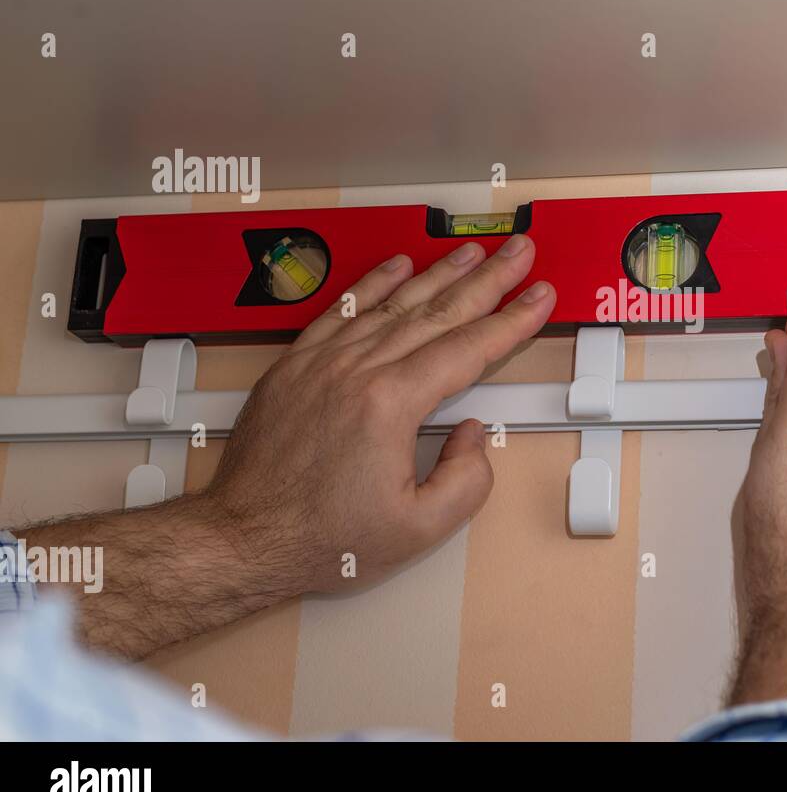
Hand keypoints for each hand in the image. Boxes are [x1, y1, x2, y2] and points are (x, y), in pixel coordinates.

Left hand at [16, 235, 553, 659]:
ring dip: (439, 274)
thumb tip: (473, 433)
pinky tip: (398, 265)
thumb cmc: (324, 540)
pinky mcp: (295, 366)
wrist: (241, 540)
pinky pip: (341, 311)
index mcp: (390, 405)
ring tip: (473, 252)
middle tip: (520, 252)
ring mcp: (322, 363)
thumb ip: (466, 480)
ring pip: (393, 304)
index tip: (539, 296)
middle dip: (488, 279)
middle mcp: (357, 371)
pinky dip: (373, 284)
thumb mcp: (419, 530)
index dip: (511, 321)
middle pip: (437, 313)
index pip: (467, 350)